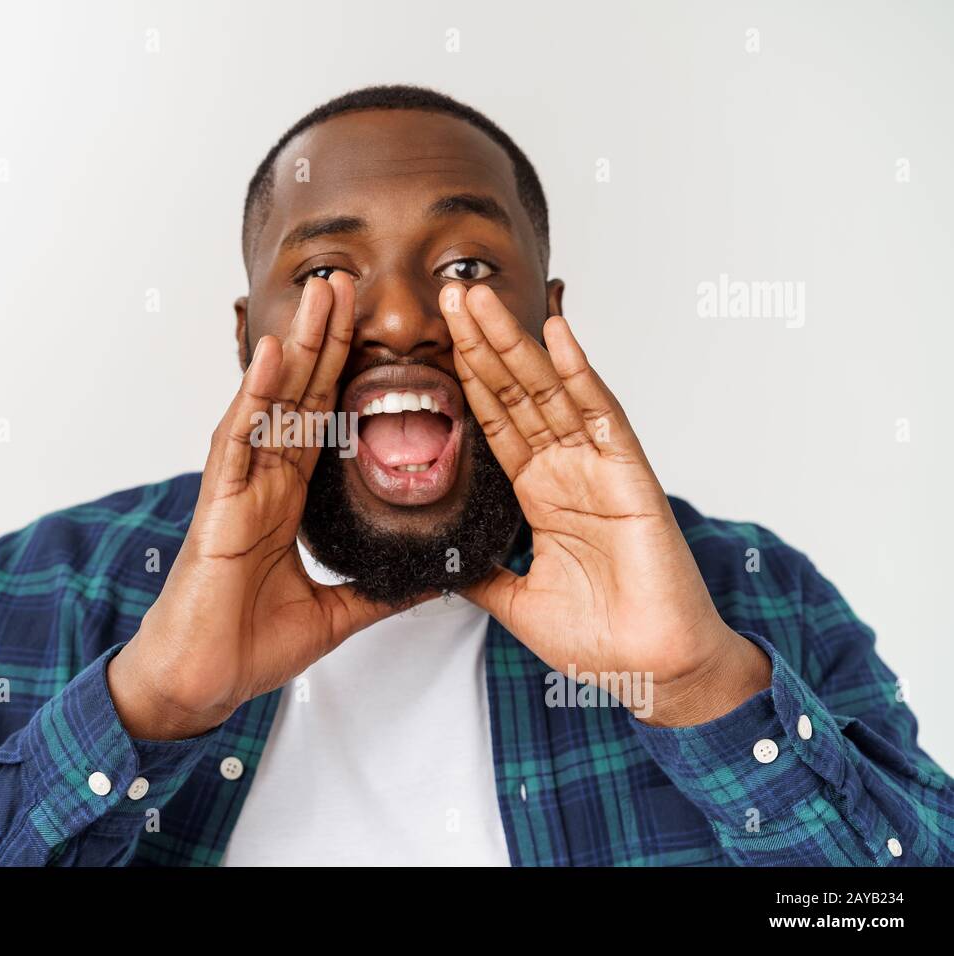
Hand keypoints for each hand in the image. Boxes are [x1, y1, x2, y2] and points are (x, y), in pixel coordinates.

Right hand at [108, 273, 418, 739]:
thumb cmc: (247, 644)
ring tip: (321, 295)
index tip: (368, 331)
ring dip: (297, 347)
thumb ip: (381, 588)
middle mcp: (264, 483)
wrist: (201, 681)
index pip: (324, 423)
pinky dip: (254, 397)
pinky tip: (272, 356)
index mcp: (288, 501)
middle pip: (301, 396)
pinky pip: (238, 441)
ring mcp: (239, 488)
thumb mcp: (336, 613)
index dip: (344, 375)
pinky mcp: (218, 504)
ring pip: (271, 403)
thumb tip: (437, 579)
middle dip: (325, 339)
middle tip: (347, 284)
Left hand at [439, 283, 769, 726]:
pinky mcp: (629, 477)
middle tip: (447, 294)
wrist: (650, 673)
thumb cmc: (599, 639)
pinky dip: (579, 372)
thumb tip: (439, 560)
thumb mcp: (515, 600)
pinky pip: (601, 415)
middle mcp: (566, 471)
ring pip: (549, 391)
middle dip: (480, 344)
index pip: (494, 422)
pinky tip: (556, 332)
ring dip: (514, 343)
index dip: (466, 379)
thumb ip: (481, 572)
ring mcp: (597, 469)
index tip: (435, 340)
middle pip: (515, 393)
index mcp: (540, 495)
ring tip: (478, 299)